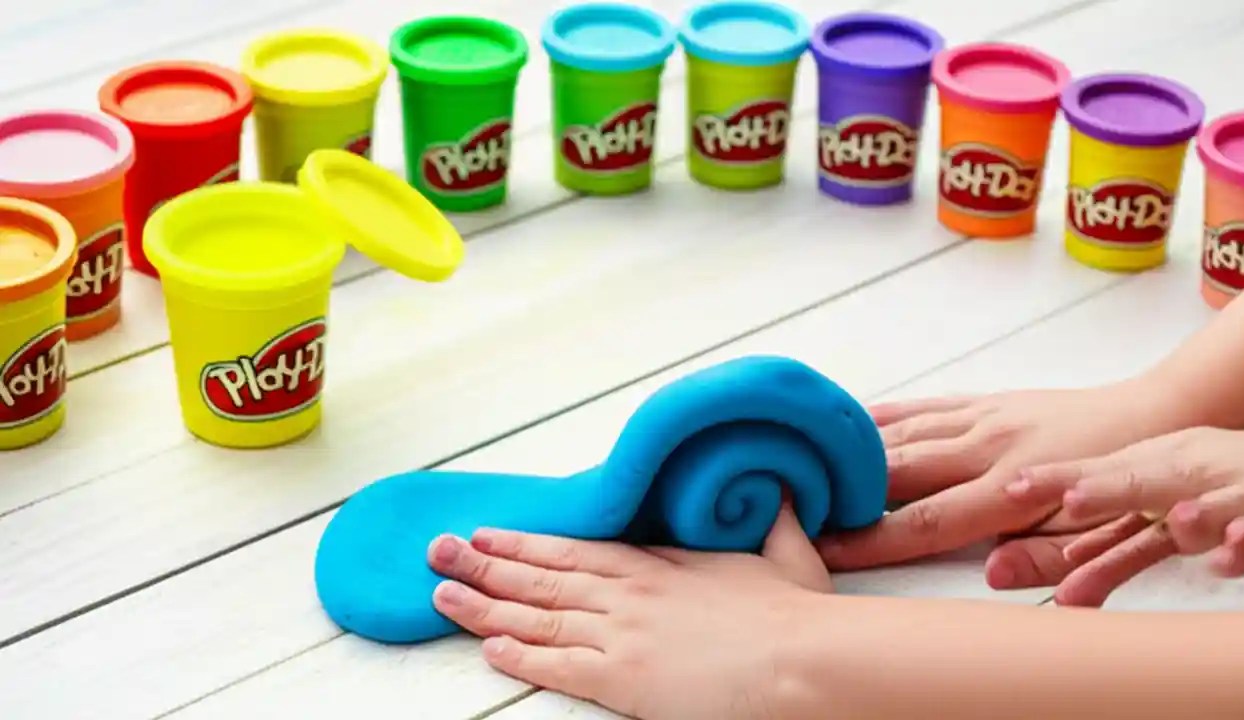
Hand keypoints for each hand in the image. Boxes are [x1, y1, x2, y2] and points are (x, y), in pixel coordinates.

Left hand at [428, 504, 831, 719]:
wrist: (802, 656)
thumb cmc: (796, 613)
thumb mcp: (787, 555)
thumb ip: (776, 520)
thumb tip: (783, 488)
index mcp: (657, 564)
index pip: (576, 549)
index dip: (527, 542)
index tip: (489, 531)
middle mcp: (628, 593)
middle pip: (541, 575)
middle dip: (485, 562)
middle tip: (438, 550)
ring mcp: (621, 633)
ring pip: (537, 616)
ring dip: (485, 603)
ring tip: (441, 593)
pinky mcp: (622, 678)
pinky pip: (558, 665)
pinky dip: (520, 655)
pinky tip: (487, 645)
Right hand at [816, 379, 1190, 589]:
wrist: (1155, 415)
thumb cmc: (1121, 487)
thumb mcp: (1096, 537)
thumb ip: (1043, 558)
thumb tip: (991, 577)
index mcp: (1012, 488)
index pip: (926, 522)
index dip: (871, 539)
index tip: (826, 549)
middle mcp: (987, 448)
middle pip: (897, 472)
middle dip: (842, 491)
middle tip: (796, 505)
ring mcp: (982, 418)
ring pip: (901, 434)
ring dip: (850, 451)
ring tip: (804, 462)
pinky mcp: (983, 401)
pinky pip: (921, 407)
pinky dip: (881, 416)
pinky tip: (847, 420)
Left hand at [1010, 426, 1243, 606]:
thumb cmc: (1218, 487)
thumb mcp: (1159, 503)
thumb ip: (1107, 539)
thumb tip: (1041, 563)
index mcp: (1156, 466)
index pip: (1097, 475)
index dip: (1056, 480)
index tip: (1014, 487)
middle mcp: (1189, 477)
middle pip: (1144, 483)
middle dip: (1108, 490)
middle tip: (1073, 499)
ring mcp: (1233, 499)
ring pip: (1210, 507)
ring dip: (1193, 516)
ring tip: (1177, 522)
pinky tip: (1229, 554)